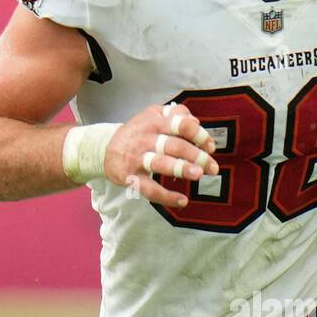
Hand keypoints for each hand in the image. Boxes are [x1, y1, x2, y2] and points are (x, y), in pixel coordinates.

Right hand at [104, 103, 219, 207]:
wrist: (104, 148)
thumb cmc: (138, 133)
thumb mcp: (153, 116)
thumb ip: (176, 116)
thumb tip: (196, 122)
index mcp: (155, 121)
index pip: (181, 124)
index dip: (199, 134)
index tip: (211, 147)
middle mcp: (145, 137)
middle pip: (174, 145)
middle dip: (196, 156)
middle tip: (212, 167)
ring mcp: (137, 157)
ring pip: (160, 163)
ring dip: (180, 168)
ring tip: (198, 175)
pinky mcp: (130, 177)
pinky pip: (149, 188)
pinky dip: (166, 196)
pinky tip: (182, 201)